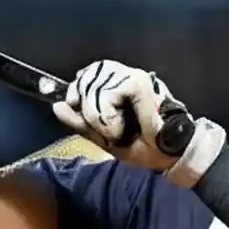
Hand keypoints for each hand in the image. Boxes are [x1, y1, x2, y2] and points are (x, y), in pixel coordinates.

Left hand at [52, 60, 225, 185]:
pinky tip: (119, 127)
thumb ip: (81, 123)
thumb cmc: (145, 147)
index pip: (88, 74)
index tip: (75, 106)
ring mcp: (133, 77)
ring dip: (97, 114)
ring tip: (113, 129)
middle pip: (88, 76)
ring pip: (95, 85)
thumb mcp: (105, 138)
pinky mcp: (139, 83)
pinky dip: (107, 115)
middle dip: (86, 106)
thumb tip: (57, 106)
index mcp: (118, 85)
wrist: (170, 155)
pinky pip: (108, 94)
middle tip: (103, 128)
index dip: (77, 89)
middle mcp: (125, 76)